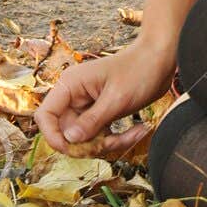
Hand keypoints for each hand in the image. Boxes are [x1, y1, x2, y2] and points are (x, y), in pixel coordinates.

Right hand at [33, 35, 177, 158]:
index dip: (52, 136)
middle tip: (113, 142)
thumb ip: (92, 121)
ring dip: (108, 143)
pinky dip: (118, 139)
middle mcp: (74, 96)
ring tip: (134, 134)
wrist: (161, 58)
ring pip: (85, 138)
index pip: (45, 116)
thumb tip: (69, 140)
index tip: (72, 148)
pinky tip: (139, 130)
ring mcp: (88, 105)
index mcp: (70, 85)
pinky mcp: (101, 113)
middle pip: (65, 133)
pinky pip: (100, 135)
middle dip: (89, 144)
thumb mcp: (116, 98)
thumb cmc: (139, 70)